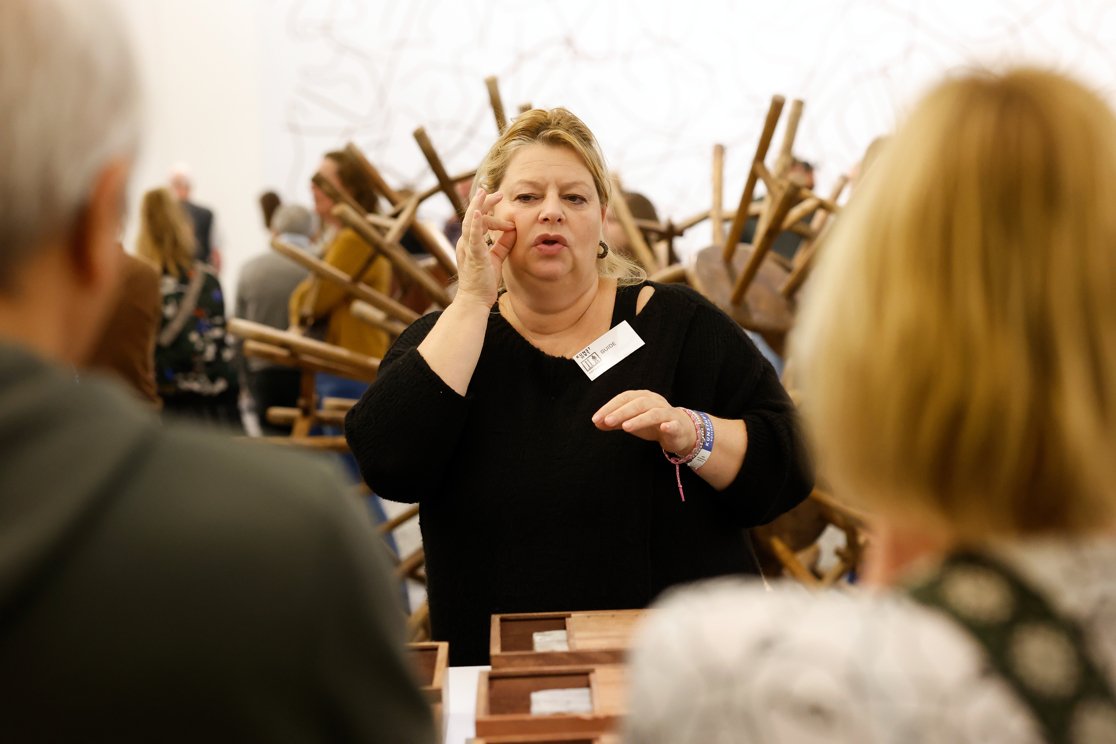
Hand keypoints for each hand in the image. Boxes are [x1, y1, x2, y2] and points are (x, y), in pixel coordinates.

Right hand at [455, 187, 515, 306]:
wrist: (474, 301)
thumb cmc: (483, 282)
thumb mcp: (496, 258)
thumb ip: (502, 244)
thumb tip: (513, 230)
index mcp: (471, 243)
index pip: (479, 221)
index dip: (491, 213)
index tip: (504, 209)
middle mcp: (466, 243)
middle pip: (472, 216)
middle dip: (484, 202)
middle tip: (496, 192)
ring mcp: (468, 248)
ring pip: (469, 222)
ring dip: (477, 206)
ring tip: (484, 193)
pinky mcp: (473, 256)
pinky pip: (472, 237)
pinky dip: (474, 224)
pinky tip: (477, 212)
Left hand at [592, 390, 696, 454]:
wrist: (679, 430)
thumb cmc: (653, 423)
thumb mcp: (631, 421)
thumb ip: (614, 421)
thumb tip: (596, 422)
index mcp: (642, 397)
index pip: (624, 398)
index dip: (610, 407)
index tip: (597, 418)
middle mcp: (654, 402)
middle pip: (637, 403)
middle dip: (621, 412)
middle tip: (607, 421)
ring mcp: (666, 413)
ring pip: (654, 413)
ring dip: (639, 419)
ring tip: (626, 427)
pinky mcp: (676, 425)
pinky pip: (673, 424)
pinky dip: (668, 425)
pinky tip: (663, 428)